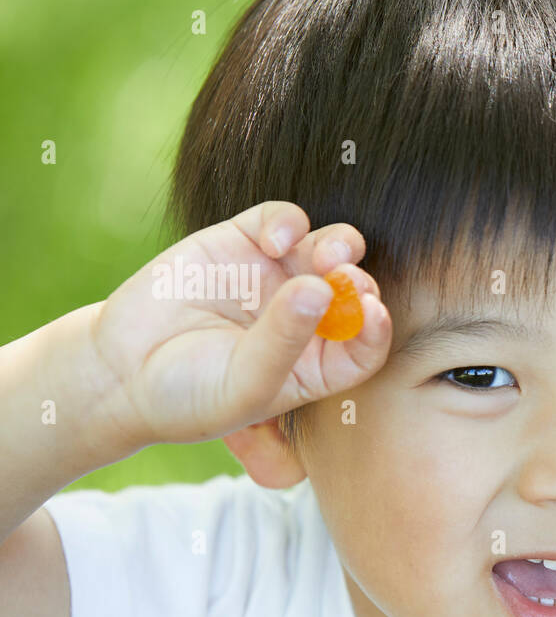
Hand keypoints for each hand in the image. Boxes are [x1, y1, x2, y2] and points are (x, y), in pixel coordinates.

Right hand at [84, 201, 391, 447]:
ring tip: (325, 256)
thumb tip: (322, 288)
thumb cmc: (188, 396)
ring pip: (329, 249)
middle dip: (358, 283)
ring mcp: (277, 277)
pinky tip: (273, 240)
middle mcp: (307, 319)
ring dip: (338, 246)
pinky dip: (287, 221)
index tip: (373, 313)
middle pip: (355, 292)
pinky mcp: (243, 242)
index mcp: (317, 365)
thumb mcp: (242, 383)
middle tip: (348, 281)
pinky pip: (282, 220)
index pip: (365, 345)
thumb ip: (283, 342)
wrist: (119, 372)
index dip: (376, 328)